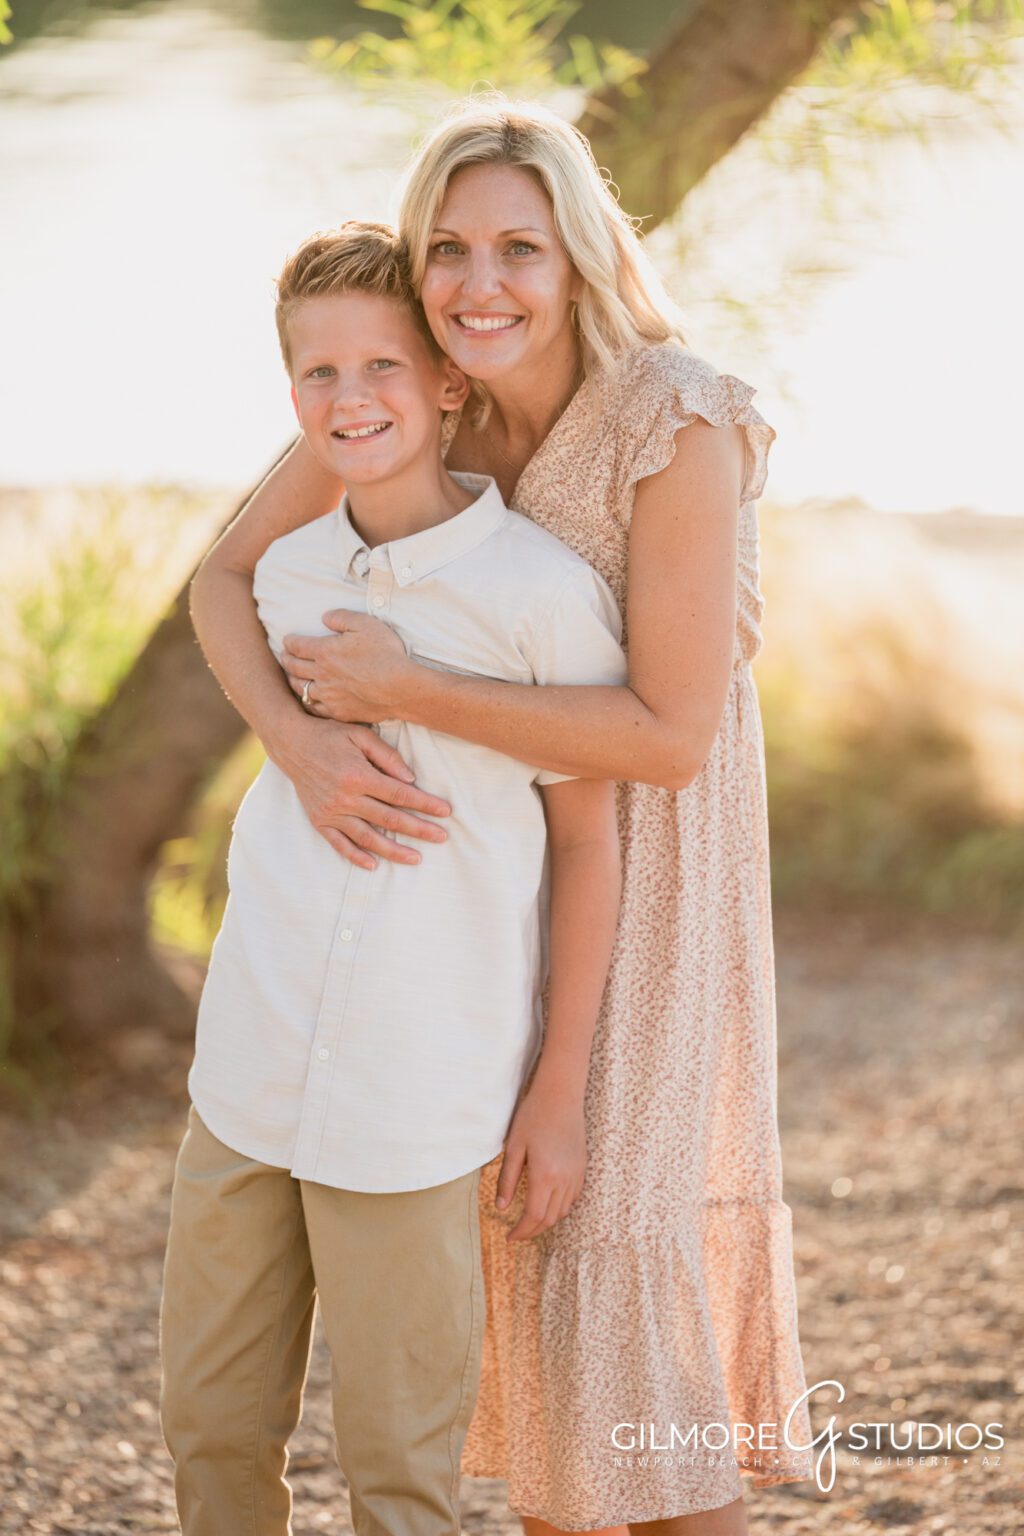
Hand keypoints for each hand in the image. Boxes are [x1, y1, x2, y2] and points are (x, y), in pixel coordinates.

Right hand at [276, 717, 450, 870]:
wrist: (292, 743)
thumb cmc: (330, 735)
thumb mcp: (361, 735)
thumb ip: (387, 756)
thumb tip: (410, 780)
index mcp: (359, 776)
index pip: (400, 795)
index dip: (425, 805)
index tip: (446, 812)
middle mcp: (345, 798)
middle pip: (389, 819)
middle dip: (419, 830)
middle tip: (442, 837)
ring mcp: (331, 812)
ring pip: (368, 838)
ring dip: (393, 851)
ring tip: (416, 858)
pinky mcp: (319, 820)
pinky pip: (339, 844)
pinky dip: (356, 857)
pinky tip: (374, 865)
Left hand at [282, 610, 412, 723]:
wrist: (400, 688)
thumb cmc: (385, 653)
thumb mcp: (365, 624)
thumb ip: (341, 617)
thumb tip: (325, 617)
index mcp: (325, 651)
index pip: (297, 645)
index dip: (289, 641)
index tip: (287, 640)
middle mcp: (321, 674)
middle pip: (293, 667)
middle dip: (286, 659)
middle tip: (284, 656)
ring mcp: (328, 695)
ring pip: (300, 688)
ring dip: (293, 680)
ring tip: (293, 676)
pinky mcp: (338, 711)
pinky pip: (315, 708)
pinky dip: (308, 702)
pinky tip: (309, 698)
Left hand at [495, 1076, 585, 1241]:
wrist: (561, 1095)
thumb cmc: (533, 1116)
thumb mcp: (514, 1147)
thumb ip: (507, 1180)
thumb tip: (501, 1208)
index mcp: (544, 1175)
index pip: (533, 1216)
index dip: (521, 1232)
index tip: (509, 1237)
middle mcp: (564, 1179)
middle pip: (549, 1218)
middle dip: (533, 1231)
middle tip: (517, 1234)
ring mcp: (576, 1174)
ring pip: (563, 1211)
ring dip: (546, 1221)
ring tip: (530, 1221)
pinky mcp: (582, 1168)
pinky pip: (573, 1198)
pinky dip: (559, 1208)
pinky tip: (547, 1203)